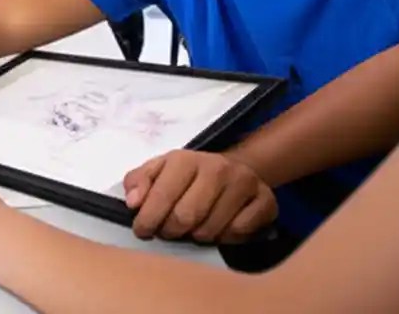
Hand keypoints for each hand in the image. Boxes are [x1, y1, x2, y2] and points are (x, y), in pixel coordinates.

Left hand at [123, 150, 276, 242]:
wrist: (234, 168)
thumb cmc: (188, 175)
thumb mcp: (158, 170)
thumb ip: (138, 182)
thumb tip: (133, 202)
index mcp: (186, 159)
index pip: (162, 195)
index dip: (148, 219)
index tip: (143, 230)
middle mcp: (217, 167)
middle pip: (186, 217)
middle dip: (171, 231)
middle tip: (169, 231)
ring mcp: (244, 182)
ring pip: (211, 229)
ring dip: (197, 236)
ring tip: (194, 227)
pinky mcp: (266, 200)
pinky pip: (239, 232)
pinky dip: (225, 238)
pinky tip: (220, 227)